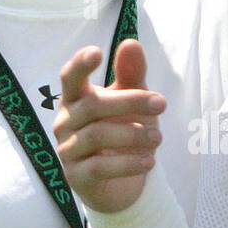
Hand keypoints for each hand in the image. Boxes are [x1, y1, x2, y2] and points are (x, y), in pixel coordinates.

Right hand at [55, 40, 165, 213]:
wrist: (120, 184)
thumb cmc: (123, 133)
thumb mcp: (133, 103)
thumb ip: (131, 75)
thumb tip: (131, 43)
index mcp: (75, 99)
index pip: (70, 77)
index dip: (80, 64)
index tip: (97, 52)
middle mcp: (65, 122)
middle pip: (93, 105)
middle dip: (130, 102)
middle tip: (162, 103)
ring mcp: (67, 150)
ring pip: (97, 136)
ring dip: (133, 135)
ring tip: (159, 137)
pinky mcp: (76, 177)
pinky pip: (99, 167)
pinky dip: (127, 163)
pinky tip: (149, 162)